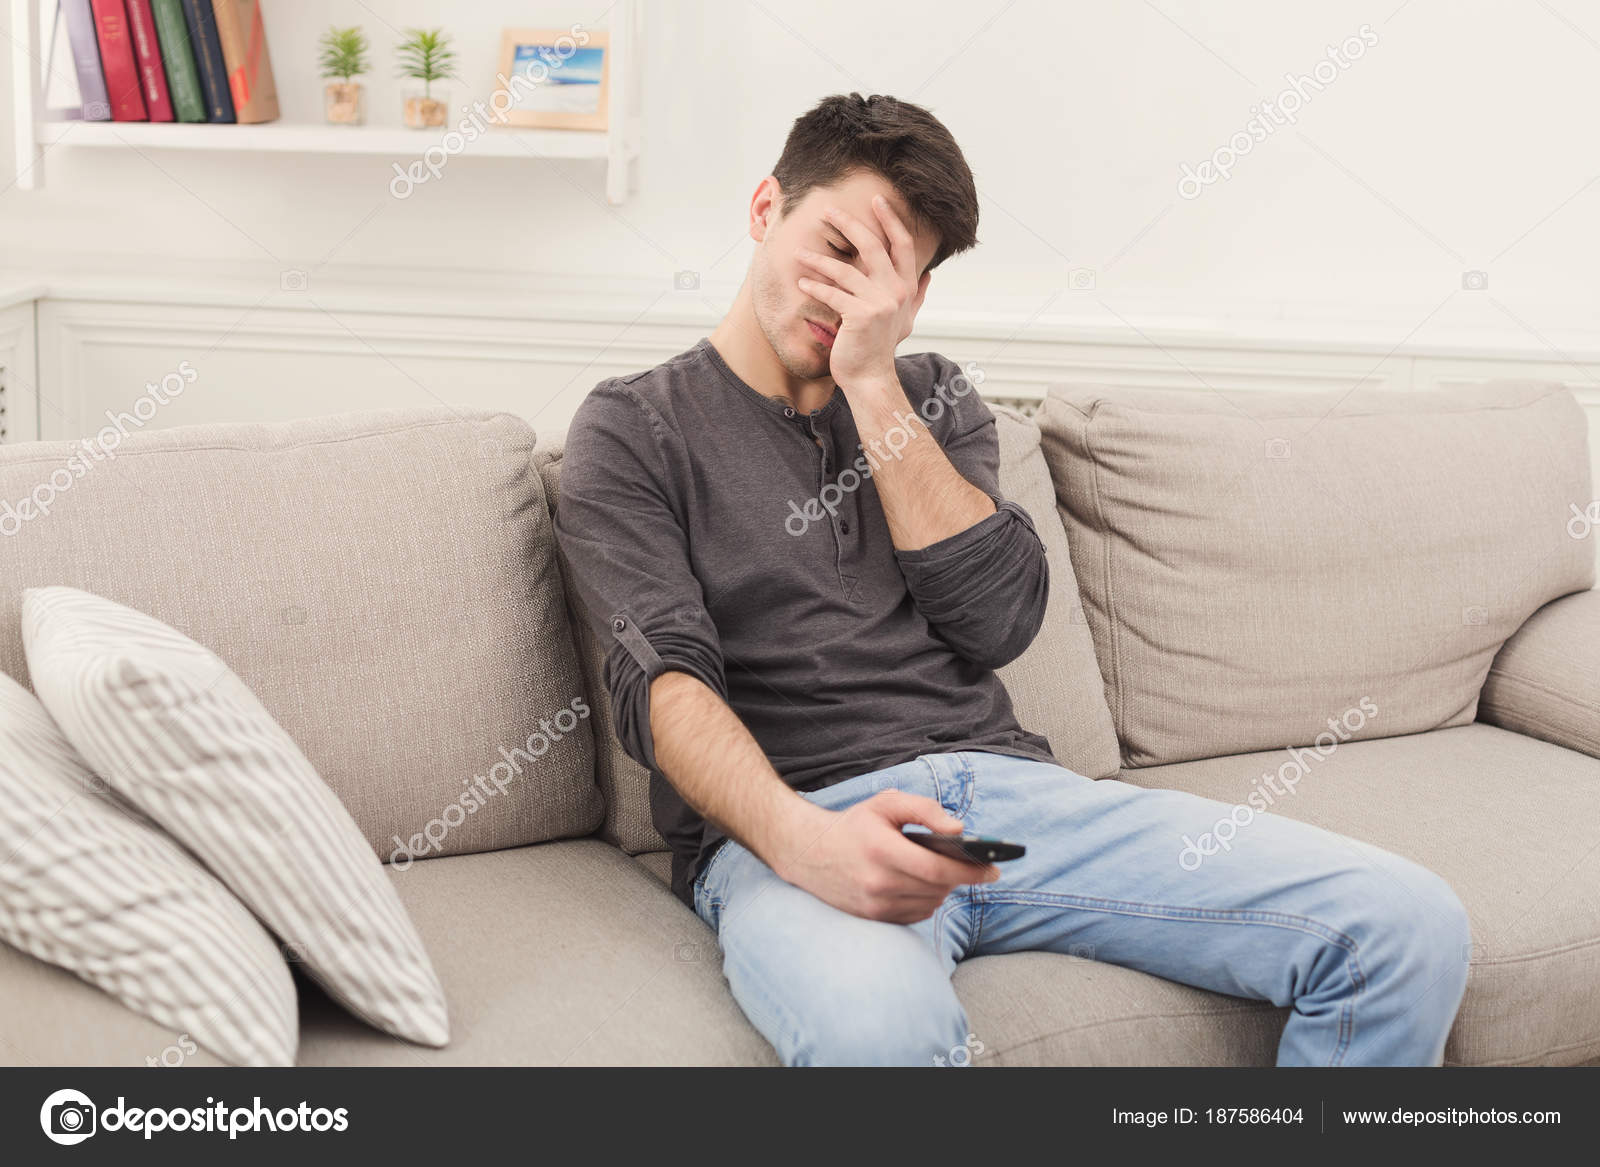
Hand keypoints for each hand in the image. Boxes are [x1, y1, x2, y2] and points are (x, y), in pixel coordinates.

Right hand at [773, 788, 998, 922]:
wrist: (807, 853)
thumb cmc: (853, 824)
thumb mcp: (886, 803)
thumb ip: (925, 809)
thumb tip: (960, 830)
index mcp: (882, 851)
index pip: (938, 870)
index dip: (971, 872)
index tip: (995, 869)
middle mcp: (878, 883)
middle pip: (938, 888)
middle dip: (961, 878)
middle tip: (977, 866)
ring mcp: (874, 905)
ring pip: (930, 903)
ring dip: (944, 889)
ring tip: (946, 871)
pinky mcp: (873, 918)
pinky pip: (915, 914)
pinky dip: (927, 900)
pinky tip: (923, 884)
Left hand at [795, 196, 930, 391]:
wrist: (871, 377)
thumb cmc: (882, 347)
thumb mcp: (906, 319)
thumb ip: (917, 295)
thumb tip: (928, 275)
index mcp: (906, 287)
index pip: (902, 244)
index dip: (890, 219)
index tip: (877, 199)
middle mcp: (896, 291)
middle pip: (872, 246)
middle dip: (849, 224)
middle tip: (829, 210)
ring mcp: (879, 302)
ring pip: (845, 270)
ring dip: (819, 259)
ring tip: (800, 253)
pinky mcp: (859, 315)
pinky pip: (833, 293)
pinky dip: (815, 286)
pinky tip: (802, 281)